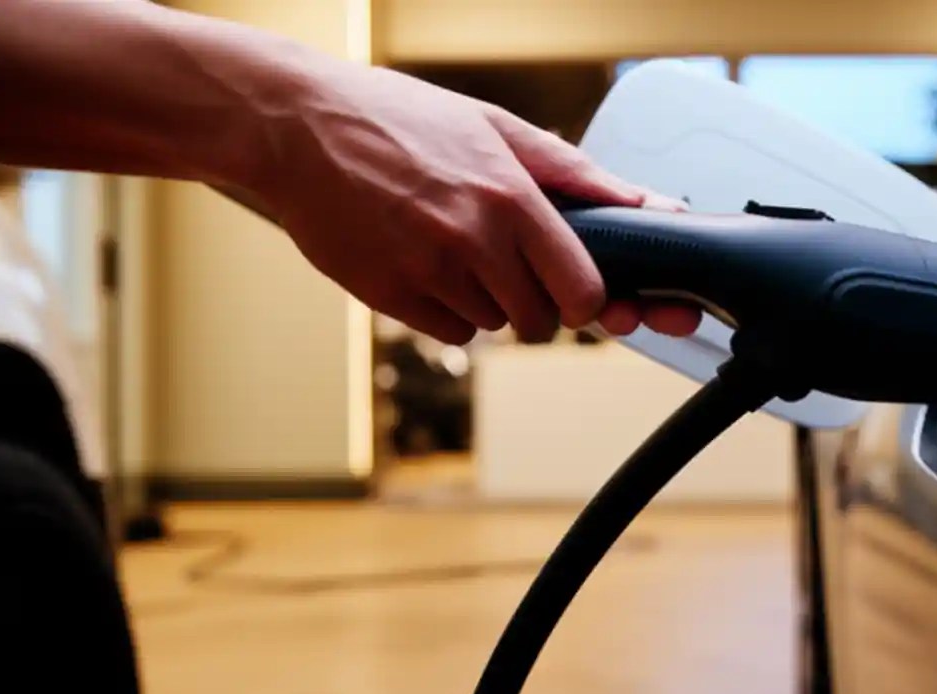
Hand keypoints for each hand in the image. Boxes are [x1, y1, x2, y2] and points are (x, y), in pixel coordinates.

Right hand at [244, 64, 700, 343]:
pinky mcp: (388, 295)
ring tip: (456, 248)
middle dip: (538, 306)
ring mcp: (427, 272)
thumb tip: (639, 202)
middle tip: (514, 270)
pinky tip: (426, 264)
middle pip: (540, 321)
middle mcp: (473, 239)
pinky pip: (448, 331)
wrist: (297, 128)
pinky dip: (448, 310)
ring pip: (492, 324)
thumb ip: (570, 170)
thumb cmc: (397, 119)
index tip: (574, 290)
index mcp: (509, 196)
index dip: (585, 299)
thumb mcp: (492, 125)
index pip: (581, 289)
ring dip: (488, 301)